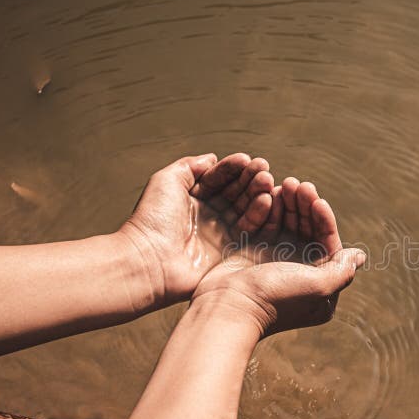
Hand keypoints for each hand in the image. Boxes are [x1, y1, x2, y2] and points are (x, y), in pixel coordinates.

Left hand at [119, 153, 273, 307]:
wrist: (151, 260)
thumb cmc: (153, 219)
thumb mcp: (166, 181)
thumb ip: (190, 166)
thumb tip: (212, 158)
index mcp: (193, 197)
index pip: (219, 177)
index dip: (233, 168)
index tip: (247, 159)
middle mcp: (208, 214)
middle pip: (235, 191)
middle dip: (250, 178)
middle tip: (264, 167)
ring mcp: (220, 232)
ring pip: (245, 208)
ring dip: (258, 193)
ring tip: (268, 182)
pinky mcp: (230, 249)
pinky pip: (250, 229)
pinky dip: (260, 214)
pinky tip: (267, 200)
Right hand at [192, 178, 365, 336]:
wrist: (228, 306)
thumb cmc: (276, 297)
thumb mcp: (319, 287)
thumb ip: (342, 270)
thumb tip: (360, 256)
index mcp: (319, 285)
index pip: (328, 243)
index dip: (324, 220)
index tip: (317, 201)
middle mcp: (299, 272)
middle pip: (308, 230)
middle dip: (305, 206)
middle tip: (299, 184)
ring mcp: (275, 261)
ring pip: (287, 224)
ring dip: (289, 203)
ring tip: (285, 183)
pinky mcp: (253, 251)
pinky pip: (266, 223)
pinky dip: (270, 208)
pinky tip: (270, 192)